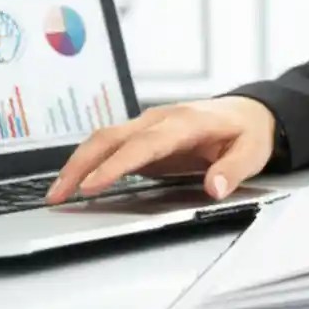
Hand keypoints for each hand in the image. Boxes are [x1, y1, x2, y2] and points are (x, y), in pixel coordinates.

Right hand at [45, 97, 277, 203]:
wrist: (251, 112)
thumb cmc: (249, 132)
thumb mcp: (252, 152)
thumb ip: (233, 170)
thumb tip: (214, 188)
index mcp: (185, 122)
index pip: (143, 145)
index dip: (116, 165)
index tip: (91, 185)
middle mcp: (161, 119)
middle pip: (110, 137)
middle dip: (80, 165)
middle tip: (57, 196)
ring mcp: (149, 124)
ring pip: (104, 138)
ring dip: (78, 164)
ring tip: (56, 194)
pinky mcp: (144, 134)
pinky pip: (111, 145)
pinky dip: (89, 161)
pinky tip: (74, 182)